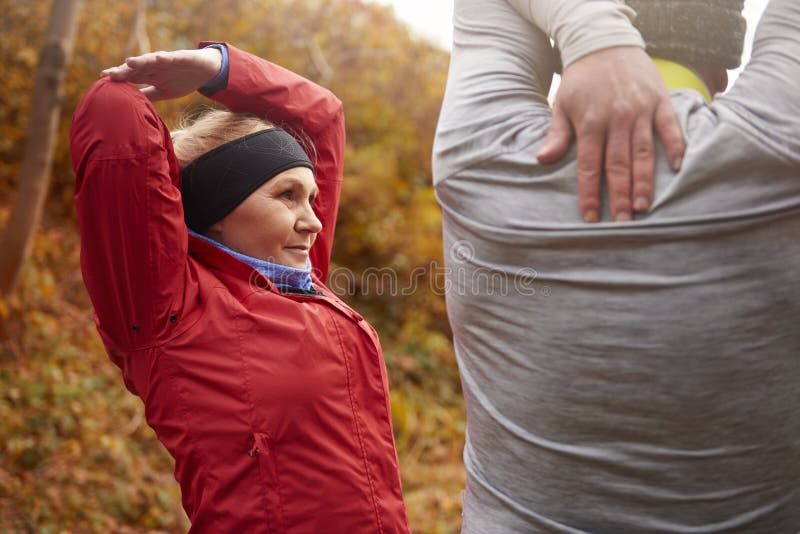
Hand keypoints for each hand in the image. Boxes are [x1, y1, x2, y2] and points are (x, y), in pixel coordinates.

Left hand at [101, 48, 221, 101]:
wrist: (206, 71)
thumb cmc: (183, 80)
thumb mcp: (165, 92)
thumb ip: (148, 96)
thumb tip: (132, 104)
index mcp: (151, 75)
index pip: (132, 76)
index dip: (119, 77)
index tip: (103, 79)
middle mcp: (156, 66)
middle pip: (137, 68)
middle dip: (124, 71)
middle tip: (109, 74)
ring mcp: (168, 61)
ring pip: (151, 61)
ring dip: (140, 61)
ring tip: (129, 62)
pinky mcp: (181, 57)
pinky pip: (172, 58)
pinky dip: (165, 58)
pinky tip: (157, 58)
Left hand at [537, 46, 684, 221]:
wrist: (606, 42)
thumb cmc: (581, 79)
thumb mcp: (562, 103)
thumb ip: (557, 134)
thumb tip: (542, 160)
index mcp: (590, 123)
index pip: (588, 166)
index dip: (589, 193)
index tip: (590, 218)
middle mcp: (616, 119)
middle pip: (618, 165)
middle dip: (619, 196)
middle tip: (622, 222)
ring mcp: (640, 110)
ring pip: (644, 152)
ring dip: (645, 181)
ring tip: (643, 206)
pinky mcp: (659, 100)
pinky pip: (670, 127)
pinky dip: (675, 146)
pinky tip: (678, 167)